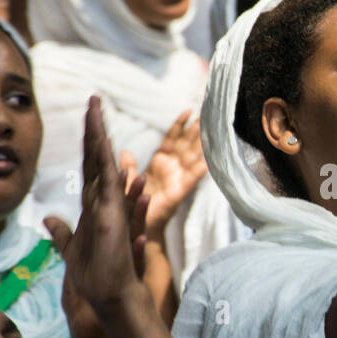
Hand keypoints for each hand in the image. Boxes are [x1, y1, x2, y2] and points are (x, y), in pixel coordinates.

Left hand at [44, 97, 149, 320]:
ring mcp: (110, 203)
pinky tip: (103, 138)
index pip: (89, 166)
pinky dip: (107, 158)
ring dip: (98, 133)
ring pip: (104, 161)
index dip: (87, 142)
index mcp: (93, 204)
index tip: (88, 118)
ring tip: (95, 107)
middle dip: (94, 127)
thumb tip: (49, 219)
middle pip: (97, 156)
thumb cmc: (96, 276)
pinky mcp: (112, 213)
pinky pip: (110, 179)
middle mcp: (104, 199)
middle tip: (93, 99)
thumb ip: (62, 232)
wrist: (110, 295)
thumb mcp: (70, 249)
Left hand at [118, 110, 206, 235]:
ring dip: (202, 146)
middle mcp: (171, 169)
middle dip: (196, 131)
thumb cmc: (134, 204)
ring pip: (192, 159)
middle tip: (207, 115)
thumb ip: (128, 167)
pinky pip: (191, 179)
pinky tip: (208, 161)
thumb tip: (123, 151)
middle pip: (186, 145)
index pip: (171, 140)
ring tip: (213, 132)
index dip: (179, 126)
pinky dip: (200, 170)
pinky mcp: (178, 193)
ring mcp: (177, 180)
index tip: (187, 111)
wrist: (137, 226)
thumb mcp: (128, 181)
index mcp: (159, 164)